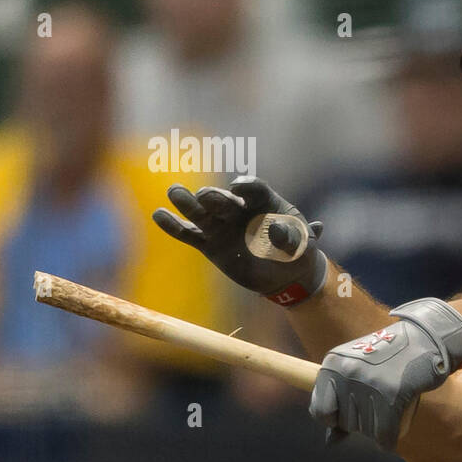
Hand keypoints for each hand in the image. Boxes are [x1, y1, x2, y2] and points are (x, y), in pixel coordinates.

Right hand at [153, 176, 327, 305]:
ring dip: (187, 202)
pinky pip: (188, 234)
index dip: (246, 186)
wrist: (287, 275)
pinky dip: (173, 226)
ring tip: (174, 192)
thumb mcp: (302, 244)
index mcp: (265, 201)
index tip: (240, 187)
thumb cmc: (298, 251)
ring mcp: (221, 225)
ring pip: (200, 212)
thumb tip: (276, 229)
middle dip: (215, 197)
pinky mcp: (209, 243)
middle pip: (223, 198)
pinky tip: (158, 215)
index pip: (254, 188)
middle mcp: (239, 209)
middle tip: (206, 198)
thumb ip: (291, 236)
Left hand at [308, 298, 461, 450]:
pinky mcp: (393, 394)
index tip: (350, 414)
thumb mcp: (357, 370)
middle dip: (363, 422)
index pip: (320, 412)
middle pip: (347, 423)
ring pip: (366, 431)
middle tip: (379, 404)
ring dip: (378, 429)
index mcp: (333, 364)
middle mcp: (347, 373)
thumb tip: (331, 442)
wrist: (424, 339)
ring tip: (389, 410)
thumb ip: (340, 402)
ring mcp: (369, 383)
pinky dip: (387, 441)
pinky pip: (384, 433)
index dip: (335, 420)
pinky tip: (390, 438)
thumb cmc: (389, 358)